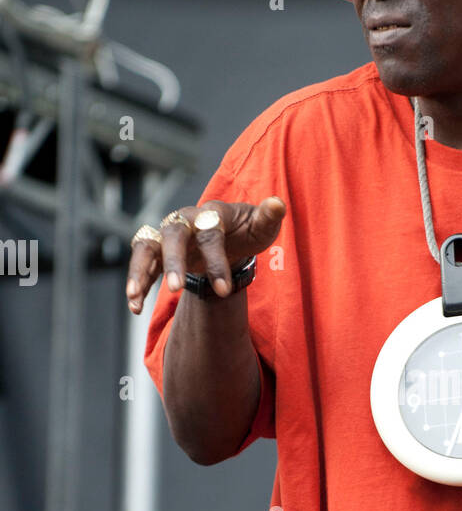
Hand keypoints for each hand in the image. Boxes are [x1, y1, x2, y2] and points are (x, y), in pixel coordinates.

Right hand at [125, 197, 285, 312]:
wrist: (230, 235)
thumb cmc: (247, 230)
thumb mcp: (261, 226)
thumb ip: (269, 217)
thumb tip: (278, 204)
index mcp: (213, 212)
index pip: (210, 233)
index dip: (216, 261)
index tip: (223, 292)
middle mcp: (186, 219)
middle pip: (173, 233)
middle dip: (173, 261)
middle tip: (175, 289)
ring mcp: (170, 235)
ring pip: (147, 245)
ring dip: (139, 270)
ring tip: (134, 297)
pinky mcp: (159, 251)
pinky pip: (142, 263)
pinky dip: (137, 282)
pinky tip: (135, 306)